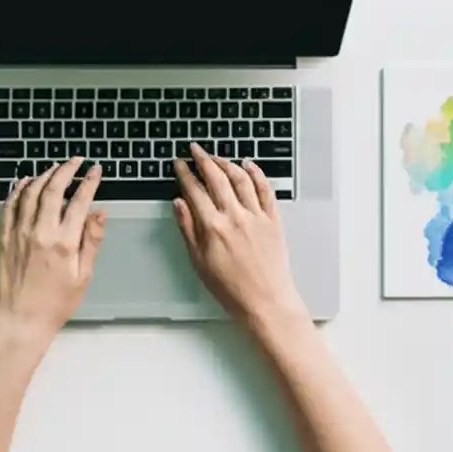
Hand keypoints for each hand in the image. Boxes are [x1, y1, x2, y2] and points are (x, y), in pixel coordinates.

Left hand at [0, 158, 106, 356]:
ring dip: (43, 175)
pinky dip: (17, 190)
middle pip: (52, 189)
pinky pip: (9, 206)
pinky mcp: (4, 238)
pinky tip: (24, 183)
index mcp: (63, 242)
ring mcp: (19, 233)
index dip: (89, 181)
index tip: (95, 170)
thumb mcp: (83, 275)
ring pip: (29, 192)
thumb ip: (91, 241)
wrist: (22, 320)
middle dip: (66, 170)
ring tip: (54, 169)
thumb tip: (99, 213)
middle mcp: (39, 233)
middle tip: (75, 161)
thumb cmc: (55, 304)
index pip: (79, 201)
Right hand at [172, 143, 308, 329]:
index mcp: (213, 227)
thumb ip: (188, 229)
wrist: (265, 301)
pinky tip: (249, 165)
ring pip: (240, 178)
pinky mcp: (273, 220)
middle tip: (195, 150)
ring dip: (227, 163)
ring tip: (217, 157)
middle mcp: (235, 217)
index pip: (194, 191)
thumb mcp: (199, 261)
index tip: (179, 164)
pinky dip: (256, 173)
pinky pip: (265, 189)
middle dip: (203, 159)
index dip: (184, 174)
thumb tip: (179, 204)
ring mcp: (256, 216)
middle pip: (217, 177)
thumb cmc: (231, 288)